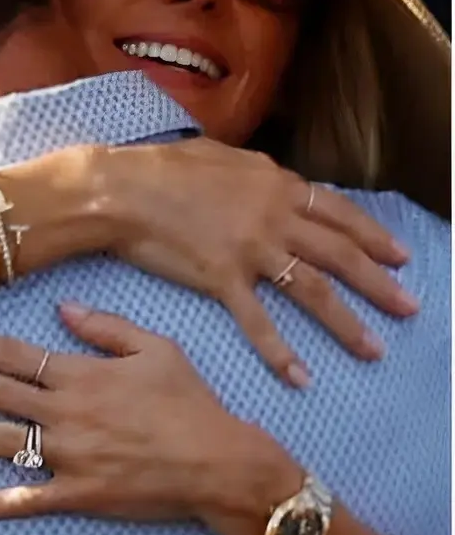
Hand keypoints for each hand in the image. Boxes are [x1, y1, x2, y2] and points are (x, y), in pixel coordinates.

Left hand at [0, 303, 301, 534]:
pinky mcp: (77, 493)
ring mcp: (68, 455)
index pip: (12, 355)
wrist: (222, 461)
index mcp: (82, 375)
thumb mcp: (158, 349)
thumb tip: (61, 309)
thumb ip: (106, 328)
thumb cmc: (192, 403)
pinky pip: (25, 499)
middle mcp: (67, 413)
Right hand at [88, 138, 415, 384]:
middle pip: (341, 254)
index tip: (400, 256)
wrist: (125, 191)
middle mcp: (276, 218)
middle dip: (379, 283)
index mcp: (279, 186)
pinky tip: (299, 375)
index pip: (340, 214)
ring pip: (312, 289)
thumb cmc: (164, 170)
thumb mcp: (225, 159)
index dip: (374, 236)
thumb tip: (270, 181)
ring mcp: (252, 250)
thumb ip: (256, 175)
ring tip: (374, 348)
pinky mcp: (222, 279)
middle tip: (409, 307)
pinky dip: (280, 351)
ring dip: (346, 322)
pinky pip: (258, 321)